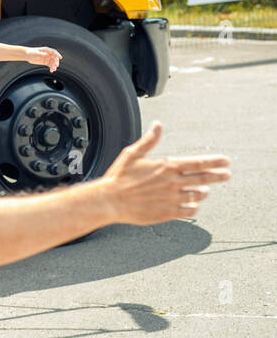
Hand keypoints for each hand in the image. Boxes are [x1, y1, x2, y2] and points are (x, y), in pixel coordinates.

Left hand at [26, 46, 61, 71]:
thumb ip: (41, 54)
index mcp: (46, 50)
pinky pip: (50, 65)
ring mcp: (47, 58)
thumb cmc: (31, 52)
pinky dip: (51, 68)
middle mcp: (48, 54)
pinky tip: (51, 71)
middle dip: (56, 62)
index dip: (57, 54)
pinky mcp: (46, 62)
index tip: (60, 58)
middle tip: (56, 66)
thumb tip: (46, 54)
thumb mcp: (35, 53)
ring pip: (53, 62)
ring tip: (53, 70)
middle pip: (54, 58)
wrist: (27, 55)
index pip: (53, 52)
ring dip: (54, 66)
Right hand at [100, 122, 229, 224]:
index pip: (198, 163)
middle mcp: (173, 183)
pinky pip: (188, 211)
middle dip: (218, 176)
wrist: (110, 200)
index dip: (214, 162)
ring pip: (197, 195)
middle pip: (204, 179)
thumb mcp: (132, 154)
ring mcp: (172, 199)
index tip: (225, 162)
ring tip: (206, 190)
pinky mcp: (167, 212)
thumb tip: (158, 125)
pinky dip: (194, 207)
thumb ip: (149, 140)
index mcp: (167, 167)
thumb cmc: (119, 177)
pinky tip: (193, 205)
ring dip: (204, 192)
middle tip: (226, 175)